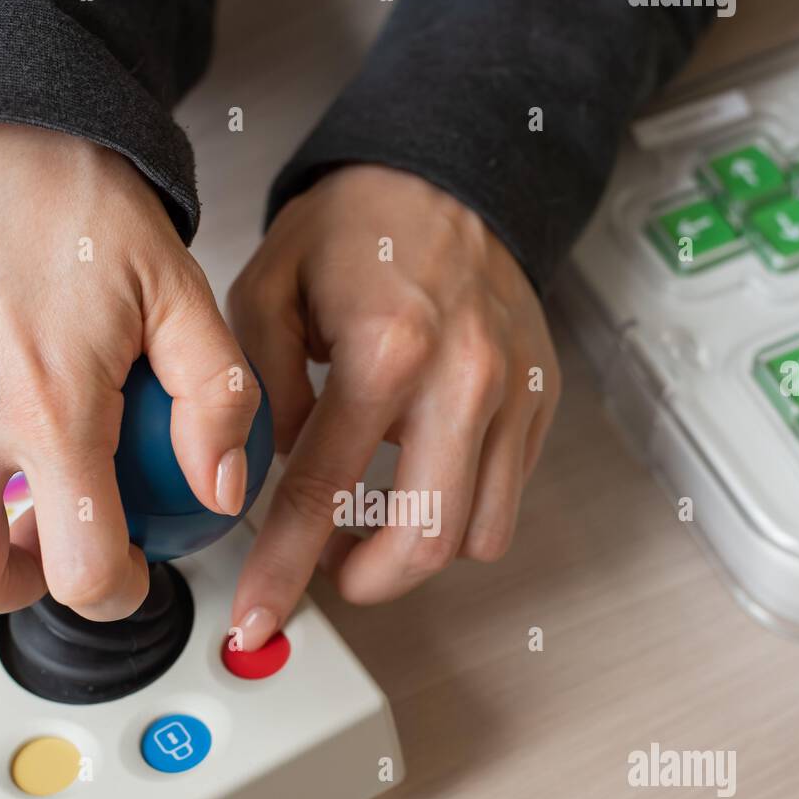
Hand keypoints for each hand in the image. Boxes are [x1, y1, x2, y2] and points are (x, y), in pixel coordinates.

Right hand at [0, 123, 259, 620]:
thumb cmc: (79, 204)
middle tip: (64, 551)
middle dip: (21, 589)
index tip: (135, 569)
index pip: (77, 572)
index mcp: (49, 412)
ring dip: (1, 499)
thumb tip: (222, 487)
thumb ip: (216, 397)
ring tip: (54, 429)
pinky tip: (16, 369)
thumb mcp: (179, 292)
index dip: (117, 594)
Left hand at [226, 164, 560, 648]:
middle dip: (365, 582)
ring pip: (477, 537)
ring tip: (373, 519)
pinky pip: (507, 501)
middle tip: (327, 570)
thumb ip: (257, 389)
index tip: (257, 620)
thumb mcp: (268, 287)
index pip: (324, 494)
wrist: (450, 178)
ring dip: (416, 551)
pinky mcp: (541, 405)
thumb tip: (270, 473)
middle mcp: (465, 382)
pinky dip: (460, 515)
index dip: (282, 571)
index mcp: (387, 352)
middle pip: (424, 544)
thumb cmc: (357, 230)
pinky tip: (420, 479)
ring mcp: (515, 397)